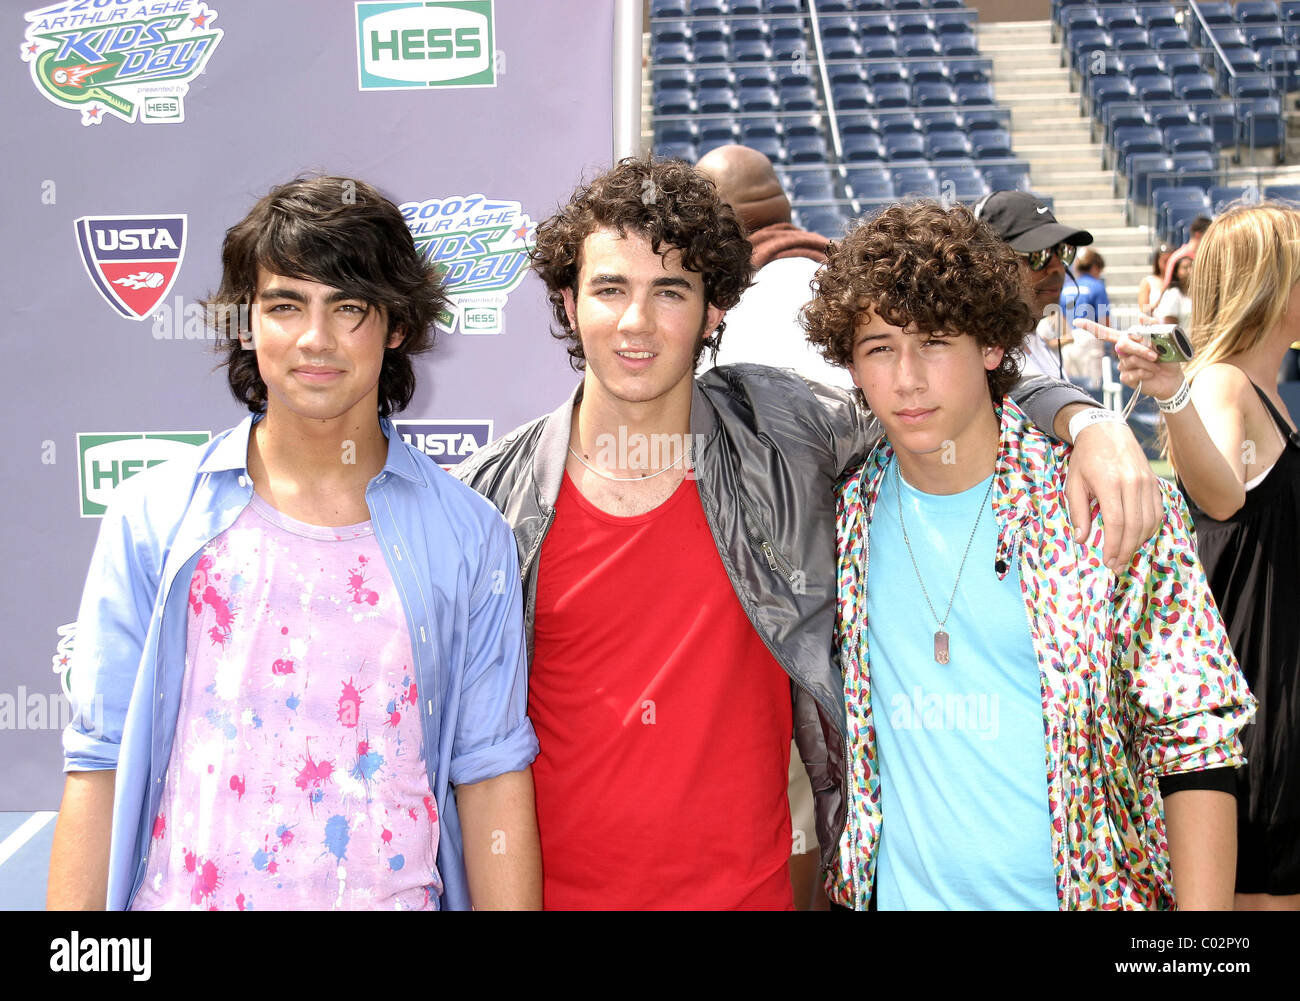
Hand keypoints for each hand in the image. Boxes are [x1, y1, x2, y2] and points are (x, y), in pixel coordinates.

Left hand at [1065, 418, 1161, 571]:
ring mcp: (1147, 482)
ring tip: (1126, 556)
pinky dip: (1150, 529)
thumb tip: (1082, 539)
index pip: (1116, 522)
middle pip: (1135, 525)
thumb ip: (1078, 512)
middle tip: (1117, 566)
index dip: (1113, 545)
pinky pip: (1157, 512)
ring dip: (1139, 543)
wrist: (1105, 431)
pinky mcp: (1154, 482)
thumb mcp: (1073, 482)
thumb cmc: (1085, 458)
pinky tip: (1138, 539)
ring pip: (1149, 521)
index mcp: (1109, 483)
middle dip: (1126, 550)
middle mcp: (1132, 482)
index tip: (1107, 561)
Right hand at [1075, 318, 1184, 401]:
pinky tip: (1150, 375)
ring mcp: (1123, 365)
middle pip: (1122, 345)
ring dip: (1147, 364)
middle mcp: (1123, 351)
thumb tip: (1141, 315)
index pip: (1107, 332)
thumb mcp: (1164, 339)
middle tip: (1155, 355)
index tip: (1076, 322)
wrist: (1173, 378)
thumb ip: (1153, 327)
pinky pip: (1130, 374)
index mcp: (1129, 339)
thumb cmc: (1168, 357)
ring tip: (1156, 366)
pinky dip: (1144, 374)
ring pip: (1129, 360)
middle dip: (1140, 349)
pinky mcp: (1126, 378)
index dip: (1091, 327)